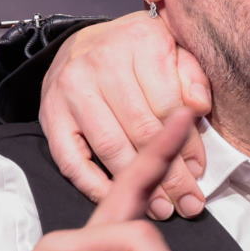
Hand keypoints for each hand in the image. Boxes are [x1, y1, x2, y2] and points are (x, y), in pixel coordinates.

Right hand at [41, 10, 212, 218]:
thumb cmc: (137, 53)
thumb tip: (198, 109)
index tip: (199, 171)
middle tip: (188, 202)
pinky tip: (117, 198)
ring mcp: (70, 90)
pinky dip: (93, 185)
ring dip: (137, 184)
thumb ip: (192, 77)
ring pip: (110, 147)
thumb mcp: (174, 49)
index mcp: (140, 42)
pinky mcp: (50, 115)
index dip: (187, 144)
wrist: (83, 43)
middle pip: (141, 130)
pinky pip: (71, 160)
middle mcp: (100, 64)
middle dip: (169, 174)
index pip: (169, 105)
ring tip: (162, 207)